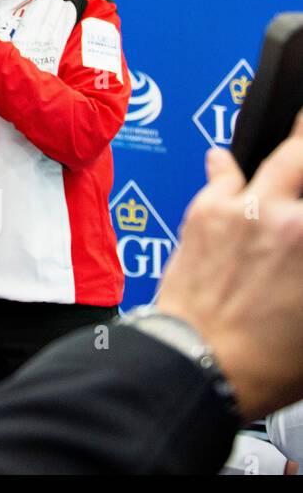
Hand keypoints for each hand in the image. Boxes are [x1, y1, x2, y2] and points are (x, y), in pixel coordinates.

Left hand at [154, 111, 302, 420]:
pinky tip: (229, 161)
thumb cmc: (267, 360)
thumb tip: (300, 250)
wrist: (198, 364)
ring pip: (283, 155)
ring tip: (301, 129)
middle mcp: (293, 221)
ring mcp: (250, 209)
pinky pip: (223, 171)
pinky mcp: (208, 209)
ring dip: (293, 147)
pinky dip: (228, 166)